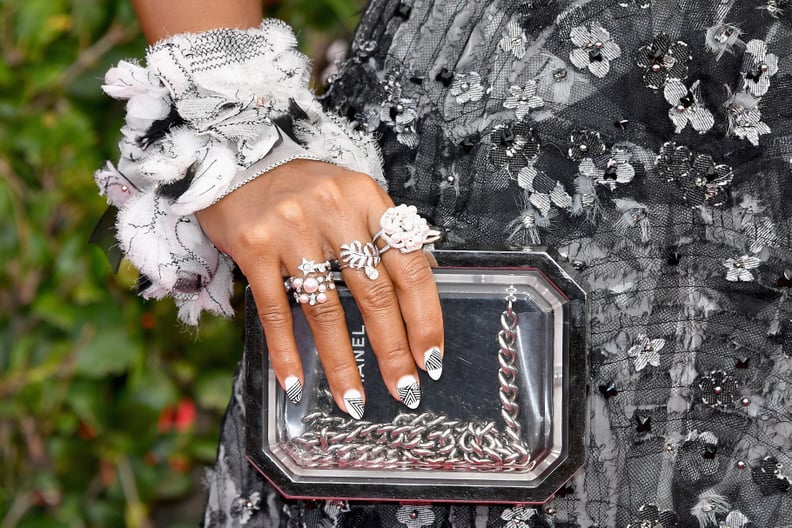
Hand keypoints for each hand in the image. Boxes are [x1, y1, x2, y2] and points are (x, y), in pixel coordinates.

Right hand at [195, 159, 443, 417]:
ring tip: (354, 401)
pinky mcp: (254, 248)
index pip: (410, 265)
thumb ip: (382, 235)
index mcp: (368, 199)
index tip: (431, 356)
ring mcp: (291, 229)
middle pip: (373, 294)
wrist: (237, 161)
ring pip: (325, 310)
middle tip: (404, 390)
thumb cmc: (304, 188)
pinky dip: (286, 351)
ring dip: (341, 363)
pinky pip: (276, 310)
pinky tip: (296, 381)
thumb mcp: (352, 197)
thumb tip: (420, 288)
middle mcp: (334, 211)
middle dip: (392, 350)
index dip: (425, 316)